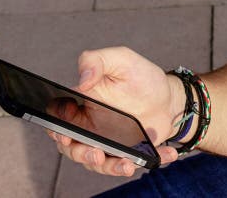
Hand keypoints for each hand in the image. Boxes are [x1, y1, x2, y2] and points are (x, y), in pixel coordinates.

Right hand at [47, 47, 182, 175]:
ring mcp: (108, 143)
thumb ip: (97, 61)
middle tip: (97, 154)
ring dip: (110, 168)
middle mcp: (90, 127)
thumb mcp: (121, 59)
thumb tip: (82, 80)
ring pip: (99, 163)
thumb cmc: (141, 76)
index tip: (66, 136)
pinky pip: (129, 164)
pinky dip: (144, 164)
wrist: (169, 96)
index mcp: (82, 104)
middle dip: (82, 155)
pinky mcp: (126, 154)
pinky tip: (164, 154)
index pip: (59, 120)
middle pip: (74, 148)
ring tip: (127, 164)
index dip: (56, 131)